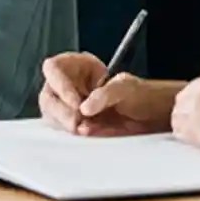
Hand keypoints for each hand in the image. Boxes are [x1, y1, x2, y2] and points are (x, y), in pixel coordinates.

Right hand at [39, 52, 171, 136]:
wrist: (151, 117)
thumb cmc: (139, 94)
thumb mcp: (126, 87)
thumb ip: (105, 94)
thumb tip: (85, 107)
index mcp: (74, 66)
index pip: (53, 69)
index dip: (59, 84)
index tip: (76, 103)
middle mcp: (66, 85)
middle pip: (48, 96)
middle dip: (61, 111)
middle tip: (77, 123)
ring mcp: (67, 106)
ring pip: (51, 115)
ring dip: (66, 124)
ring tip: (85, 129)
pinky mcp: (73, 124)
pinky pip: (62, 130)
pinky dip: (73, 134)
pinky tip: (87, 134)